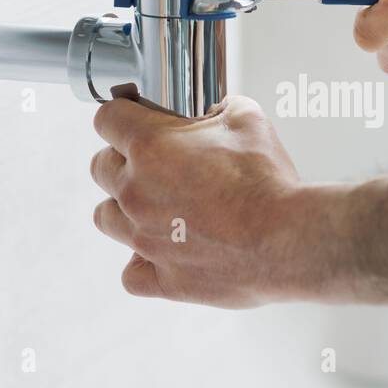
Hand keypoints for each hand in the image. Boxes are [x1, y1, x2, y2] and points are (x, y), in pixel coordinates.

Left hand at [89, 95, 319, 307]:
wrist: (287, 239)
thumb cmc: (267, 181)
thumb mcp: (249, 120)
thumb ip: (221, 108)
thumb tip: (217, 112)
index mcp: (151, 146)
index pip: (107, 119)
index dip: (120, 116)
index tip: (131, 119)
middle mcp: (136, 191)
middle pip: (100, 168)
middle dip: (120, 160)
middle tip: (152, 164)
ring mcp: (144, 238)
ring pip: (105, 218)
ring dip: (124, 209)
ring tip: (154, 208)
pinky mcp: (162, 278)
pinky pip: (131, 274)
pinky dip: (143, 263)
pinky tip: (164, 253)